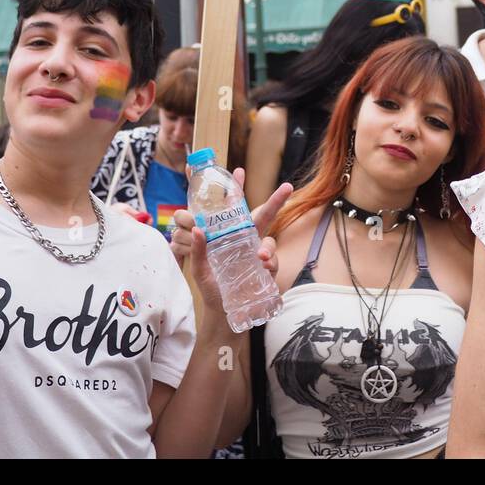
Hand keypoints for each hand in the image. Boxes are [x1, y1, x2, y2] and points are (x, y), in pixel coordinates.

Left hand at [173, 170, 290, 322]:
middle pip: (265, 218)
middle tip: (287, 187)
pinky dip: (270, 264)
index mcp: (231, 237)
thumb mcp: (199, 268)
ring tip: (261, 258)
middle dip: (277, 201)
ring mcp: (259, 257)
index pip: (236, 210)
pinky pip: (273, 264)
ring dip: (268, 249)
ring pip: (270, 243)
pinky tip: (264, 269)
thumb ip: (197, 250)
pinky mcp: (266, 273)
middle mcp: (248, 243)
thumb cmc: (212, 287)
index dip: (238, 190)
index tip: (238, 171)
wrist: (222, 313)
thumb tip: (197, 229)